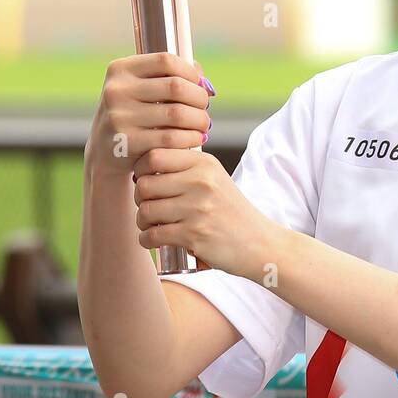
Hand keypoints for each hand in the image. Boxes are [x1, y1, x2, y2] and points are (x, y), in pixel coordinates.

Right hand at [85, 51, 212, 177]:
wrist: (104, 153)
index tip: (198, 84)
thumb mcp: (140, 89)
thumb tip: (201, 77)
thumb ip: (169, 76)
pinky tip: (195, 138)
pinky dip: (190, 137)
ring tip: (203, 124)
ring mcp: (119, 117)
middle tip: (205, 108)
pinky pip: (171, 138)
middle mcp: (116, 91)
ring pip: (177, 113)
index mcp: (120, 70)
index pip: (166, 60)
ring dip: (199, 120)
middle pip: (176, 86)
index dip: (189, 72)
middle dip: (199, 98)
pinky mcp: (126, 143)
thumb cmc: (133, 115)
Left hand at [132, 147, 272, 278]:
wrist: (258, 243)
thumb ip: (186, 167)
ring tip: (152, 225)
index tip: (145, 180)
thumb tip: (143, 163)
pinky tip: (154, 240)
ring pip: (145, 211)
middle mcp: (201, 182)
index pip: (154, 155)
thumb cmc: (230, 211)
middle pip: (145, 185)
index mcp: (204, 163)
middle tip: (148, 206)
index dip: (140, 169)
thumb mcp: (214, 178)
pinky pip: (152, 236)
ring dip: (142, 222)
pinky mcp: (194, 235)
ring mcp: (198, 208)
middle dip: (139, 199)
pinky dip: (146, 240)